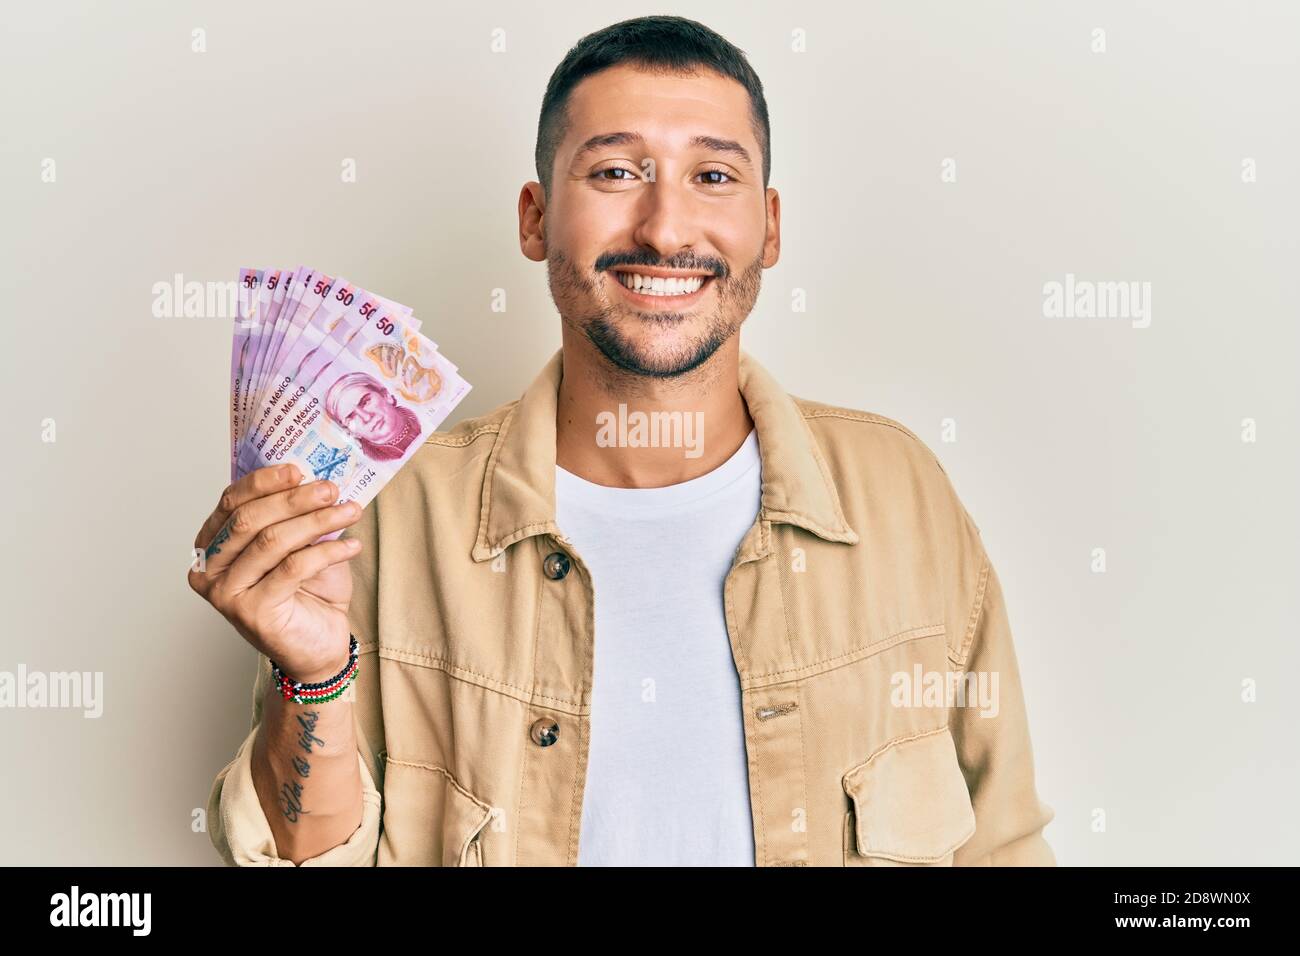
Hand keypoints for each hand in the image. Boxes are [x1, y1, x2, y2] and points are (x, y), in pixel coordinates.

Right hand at [189, 464, 364, 683]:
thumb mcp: (300, 544)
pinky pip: (293, 567)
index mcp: (213, 546)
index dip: (263, 482)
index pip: (231, 503)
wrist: (318, 645)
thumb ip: (295, 515)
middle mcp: (210, 570)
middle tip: (331, 488)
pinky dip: (328, 551)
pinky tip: (352, 545)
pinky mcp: (253, 611)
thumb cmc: (306, 592)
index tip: (298, 468)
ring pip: (272, 541)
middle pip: (250, 519)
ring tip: (351, 511)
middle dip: (295, 499)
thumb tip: (317, 476)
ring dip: (318, 520)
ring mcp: (227, 593)